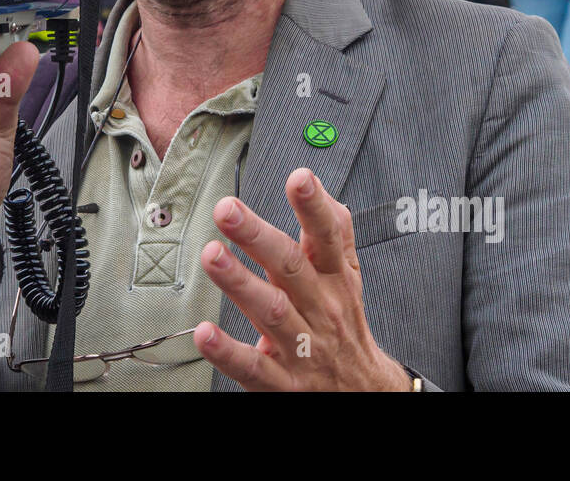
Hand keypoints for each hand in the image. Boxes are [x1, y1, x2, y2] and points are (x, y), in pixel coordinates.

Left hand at [193, 169, 412, 390]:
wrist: (363, 391)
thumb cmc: (343, 324)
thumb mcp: (346, 275)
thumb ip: (333, 230)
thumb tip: (314, 184)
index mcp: (334, 279)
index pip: (329, 237)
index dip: (315, 207)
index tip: (300, 179)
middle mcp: (319, 308)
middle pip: (291, 267)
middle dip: (257, 235)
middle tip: (228, 210)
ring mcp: (301, 345)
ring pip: (270, 311)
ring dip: (239, 282)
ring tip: (212, 255)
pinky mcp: (283, 381)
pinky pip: (253, 366)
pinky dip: (228, 351)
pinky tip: (206, 333)